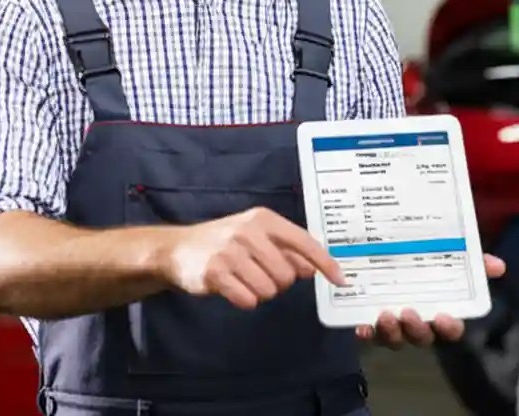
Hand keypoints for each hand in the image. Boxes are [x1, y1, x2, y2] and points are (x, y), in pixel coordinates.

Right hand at [163, 207, 345, 308]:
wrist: (177, 249)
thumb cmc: (223, 242)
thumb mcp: (256, 236)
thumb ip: (285, 250)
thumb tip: (311, 269)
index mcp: (264, 219)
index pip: (304, 242)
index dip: (325, 263)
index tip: (341, 280)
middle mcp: (249, 231)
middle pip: (287, 275)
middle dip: (278, 283)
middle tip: (259, 274)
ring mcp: (231, 251)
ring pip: (269, 290)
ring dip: (260, 292)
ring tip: (243, 279)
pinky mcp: (215, 272)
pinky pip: (248, 299)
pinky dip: (244, 300)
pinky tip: (232, 288)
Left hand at [355, 254, 505, 347]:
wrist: (382, 251)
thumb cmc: (424, 260)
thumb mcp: (450, 255)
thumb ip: (475, 261)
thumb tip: (499, 265)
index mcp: (439, 309)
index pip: (450, 328)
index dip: (449, 327)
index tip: (444, 317)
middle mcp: (417, 320)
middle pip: (421, 337)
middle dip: (416, 329)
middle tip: (409, 312)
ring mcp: (393, 323)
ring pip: (394, 339)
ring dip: (391, 331)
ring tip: (385, 314)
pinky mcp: (370, 320)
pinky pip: (369, 334)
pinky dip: (366, 332)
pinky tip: (362, 324)